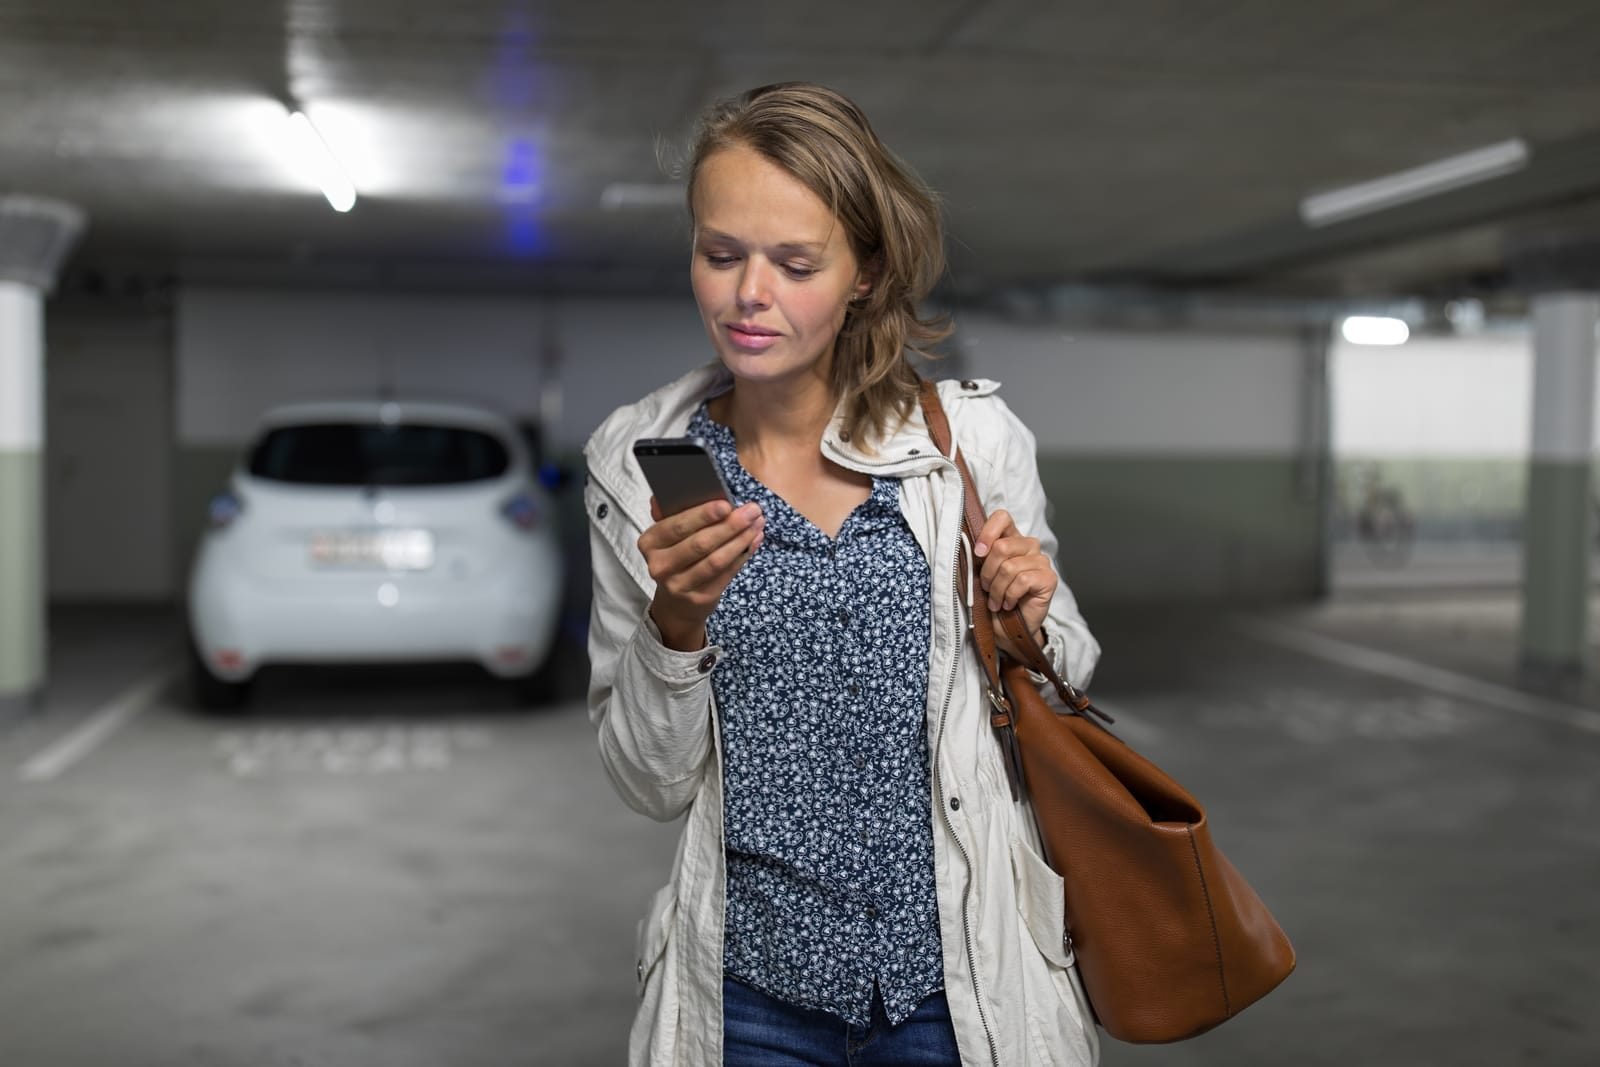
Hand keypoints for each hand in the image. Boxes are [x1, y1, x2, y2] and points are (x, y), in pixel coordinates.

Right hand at [639, 498, 764, 650]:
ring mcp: (678, 585)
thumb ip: (674, 512)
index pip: (677, 525)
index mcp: (650, 542)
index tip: (727, 504)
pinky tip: (754, 540)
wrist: (676, 603)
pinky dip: (743, 555)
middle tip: (752, 511)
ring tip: (757, 524)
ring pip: (716, 560)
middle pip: (700, 543)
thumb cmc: (676, 557)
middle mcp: (660, 565)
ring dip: (741, 540)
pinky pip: (726, 574)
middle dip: (730, 525)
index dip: (703, 515)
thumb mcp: (668, 535)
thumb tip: (687, 487)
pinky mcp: (700, 599)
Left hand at [973, 509, 1055, 658]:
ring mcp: (1041, 561)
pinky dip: (1009, 596)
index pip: (1002, 517)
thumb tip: (974, 548)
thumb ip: (980, 558)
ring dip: (997, 589)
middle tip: (986, 588)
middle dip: (987, 572)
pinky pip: (1022, 580)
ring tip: (996, 601)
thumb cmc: (993, 601)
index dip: (988, 532)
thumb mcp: (981, 576)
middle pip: (1002, 546)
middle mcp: (1028, 546)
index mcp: (1010, 539)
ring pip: (1010, 567)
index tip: (978, 552)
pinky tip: (1008, 604)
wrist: (1007, 631)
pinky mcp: (1049, 578)